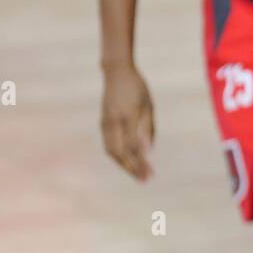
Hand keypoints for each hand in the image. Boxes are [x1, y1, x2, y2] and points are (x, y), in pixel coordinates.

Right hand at [101, 63, 154, 180]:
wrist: (116, 73)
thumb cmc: (137, 88)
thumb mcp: (148, 107)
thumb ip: (147, 129)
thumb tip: (148, 152)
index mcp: (127, 118)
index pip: (133, 147)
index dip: (141, 163)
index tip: (150, 174)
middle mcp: (113, 122)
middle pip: (120, 153)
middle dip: (132, 169)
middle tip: (145, 180)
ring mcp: (105, 123)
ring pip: (111, 151)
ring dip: (123, 165)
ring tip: (137, 174)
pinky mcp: (103, 123)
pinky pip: (108, 144)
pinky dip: (117, 156)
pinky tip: (127, 162)